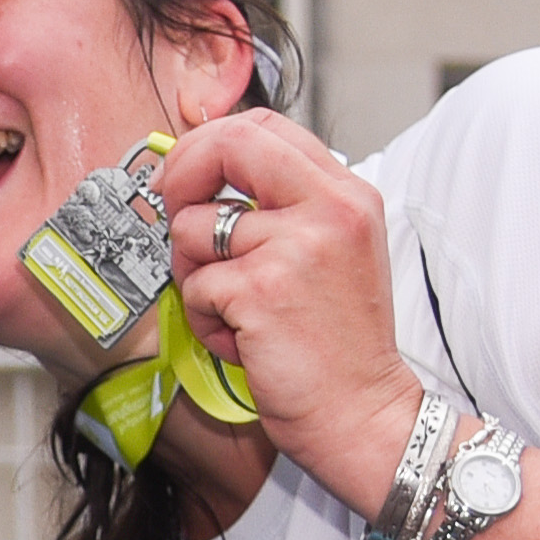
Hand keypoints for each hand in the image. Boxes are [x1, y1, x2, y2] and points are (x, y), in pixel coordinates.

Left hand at [156, 109, 419, 513]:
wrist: (363, 413)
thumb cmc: (338, 344)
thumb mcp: (331, 253)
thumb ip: (282, 208)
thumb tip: (205, 174)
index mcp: (346, 193)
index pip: (263, 126)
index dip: (209, 143)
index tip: (189, 178)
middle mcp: (329, 209)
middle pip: (227, 145)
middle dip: (181, 176)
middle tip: (175, 216)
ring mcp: (296, 248)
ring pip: (194, 228)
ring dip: (197, 275)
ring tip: (237, 311)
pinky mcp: (262, 291)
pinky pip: (196, 287)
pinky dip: (206, 321)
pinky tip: (243, 340)